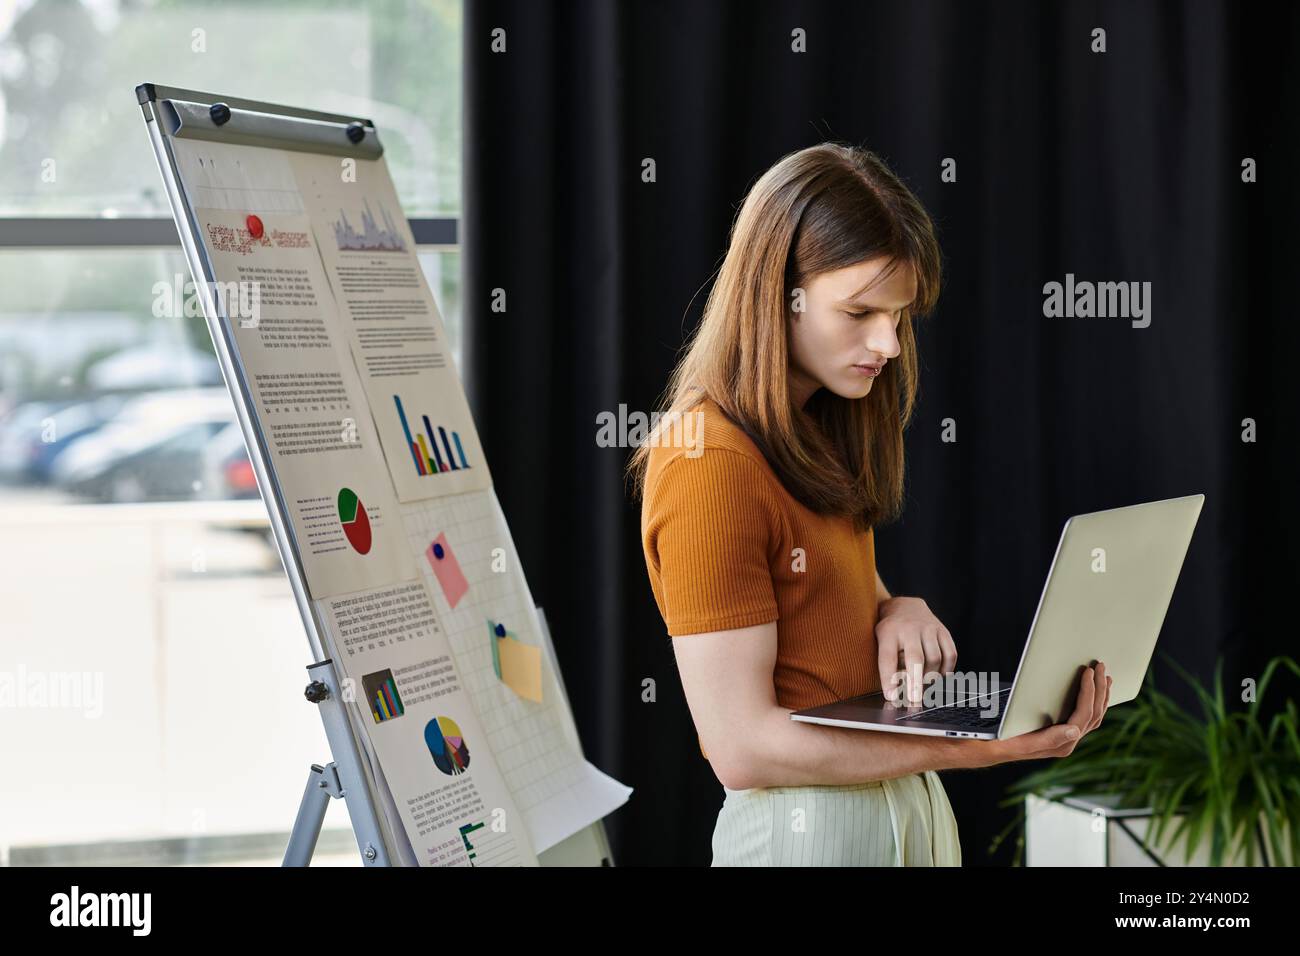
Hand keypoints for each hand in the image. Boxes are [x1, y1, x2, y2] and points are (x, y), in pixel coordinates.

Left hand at [875, 596, 957, 704]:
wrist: (906, 607)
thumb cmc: (891, 633)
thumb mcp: (880, 643)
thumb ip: (889, 664)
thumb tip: (897, 693)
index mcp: (888, 632)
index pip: (887, 658)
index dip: (889, 679)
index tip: (891, 696)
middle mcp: (909, 628)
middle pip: (915, 659)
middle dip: (915, 682)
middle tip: (915, 700)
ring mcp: (928, 628)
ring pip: (934, 659)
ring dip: (930, 677)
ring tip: (923, 685)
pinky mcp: (943, 631)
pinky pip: (950, 655)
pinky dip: (946, 670)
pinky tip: (939, 675)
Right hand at [975, 661, 1112, 766]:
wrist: (991, 748)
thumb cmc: (1003, 742)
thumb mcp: (1023, 741)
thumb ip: (1050, 739)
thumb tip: (1075, 731)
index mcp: (1062, 744)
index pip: (1083, 715)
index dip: (1088, 692)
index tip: (1087, 671)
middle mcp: (1068, 741)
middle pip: (1094, 713)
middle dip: (1099, 688)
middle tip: (1099, 666)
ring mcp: (1067, 737)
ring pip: (1094, 715)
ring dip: (1101, 694)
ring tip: (1104, 676)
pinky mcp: (1062, 730)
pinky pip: (1086, 716)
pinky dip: (1094, 701)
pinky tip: (1095, 691)